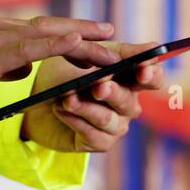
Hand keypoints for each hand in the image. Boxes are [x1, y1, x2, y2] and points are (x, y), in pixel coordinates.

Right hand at [0, 14, 119, 105]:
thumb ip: (3, 64)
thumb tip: (24, 68)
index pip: (40, 29)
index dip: (70, 31)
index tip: (95, 36)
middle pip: (50, 26)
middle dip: (84, 32)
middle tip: (113, 35)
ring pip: (46, 35)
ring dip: (80, 41)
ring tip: (108, 47)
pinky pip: (29, 47)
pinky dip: (55, 44)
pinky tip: (77, 45)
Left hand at [21, 42, 166, 152]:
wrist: (36, 98)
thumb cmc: (64, 73)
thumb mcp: (86, 54)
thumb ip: (117, 51)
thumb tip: (152, 46)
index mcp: (129, 79)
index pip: (152, 78)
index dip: (151, 75)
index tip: (144, 70)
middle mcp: (127, 104)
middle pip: (128, 101)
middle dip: (112, 93)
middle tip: (99, 86)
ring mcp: (115, 125)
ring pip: (108, 119)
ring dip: (87, 108)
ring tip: (67, 99)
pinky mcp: (99, 142)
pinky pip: (93, 135)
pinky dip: (75, 120)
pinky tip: (60, 109)